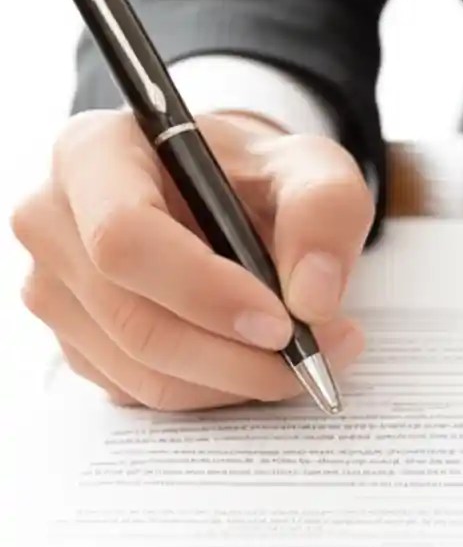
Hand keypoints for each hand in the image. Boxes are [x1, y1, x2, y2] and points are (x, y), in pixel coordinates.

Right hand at [12, 110, 372, 410]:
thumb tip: (313, 298)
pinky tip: (264, 361)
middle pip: (133, 318)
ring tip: (312, 354)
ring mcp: (56, 290)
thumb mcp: (311, 165)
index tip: (280, 322)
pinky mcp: (79, 343)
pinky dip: (218, 391)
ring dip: (237, 380)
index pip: (124, 235)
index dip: (203, 290)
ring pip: (142, 370)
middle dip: (235, 354)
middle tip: (316, 354)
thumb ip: (325, 210)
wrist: (232, 199)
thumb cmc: (257, 174)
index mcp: (94, 153)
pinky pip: (147, 392)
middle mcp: (54, 222)